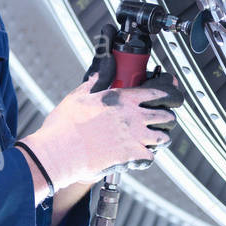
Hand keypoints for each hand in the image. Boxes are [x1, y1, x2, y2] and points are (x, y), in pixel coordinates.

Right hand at [17, 67, 182, 187]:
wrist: (58, 152)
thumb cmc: (64, 125)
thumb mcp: (78, 96)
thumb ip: (96, 81)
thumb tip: (103, 69)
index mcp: (120, 98)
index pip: (156, 92)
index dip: (166, 93)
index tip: (167, 96)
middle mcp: (132, 116)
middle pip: (166, 115)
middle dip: (165, 117)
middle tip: (158, 119)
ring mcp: (135, 137)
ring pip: (164, 137)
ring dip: (160, 137)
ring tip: (153, 138)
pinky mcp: (132, 157)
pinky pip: (152, 157)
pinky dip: (147, 156)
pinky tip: (139, 154)